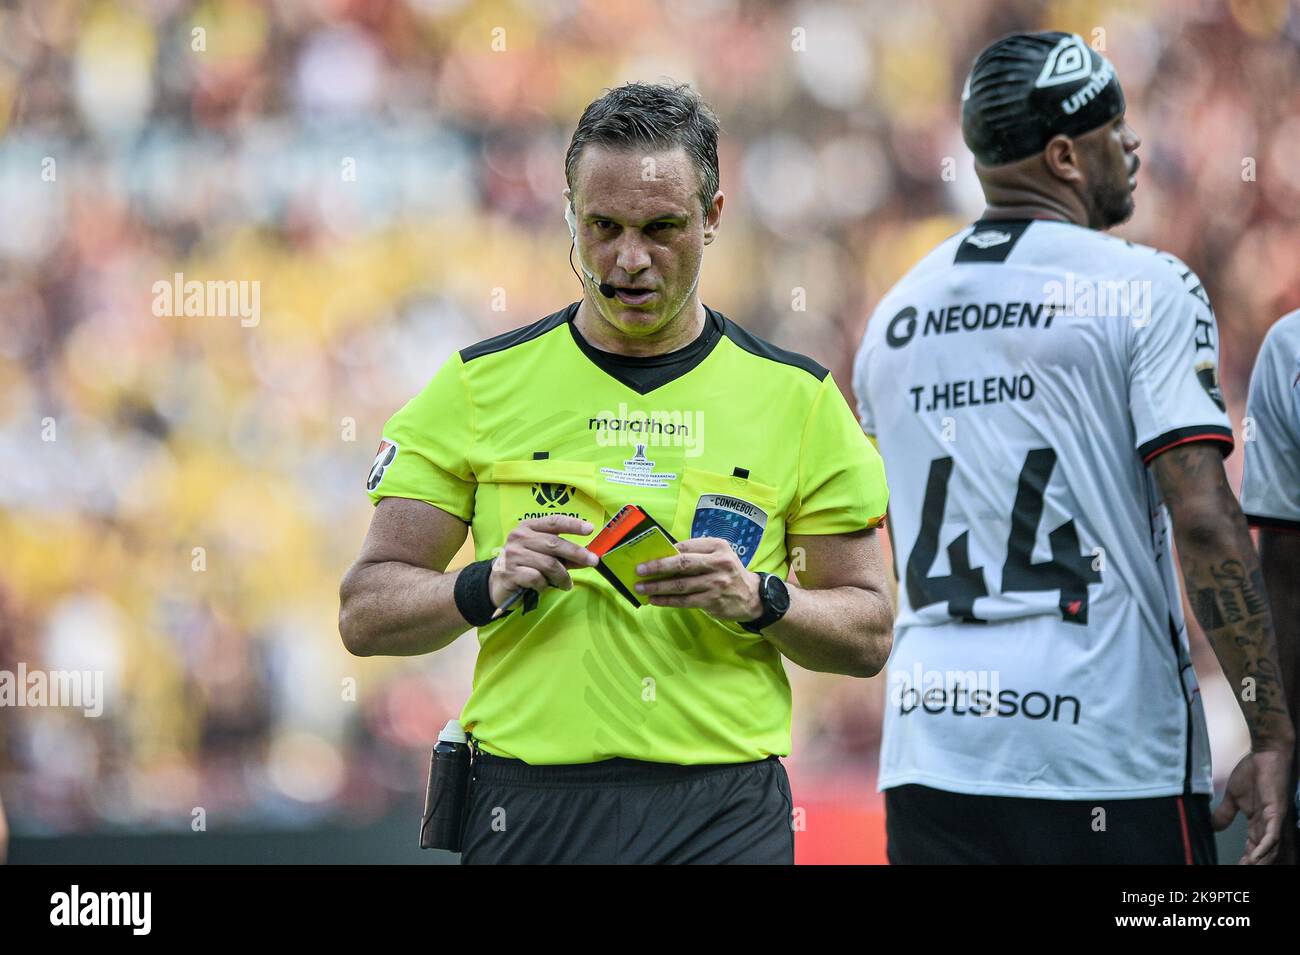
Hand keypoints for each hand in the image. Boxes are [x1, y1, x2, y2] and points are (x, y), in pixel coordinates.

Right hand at [489, 515, 598, 605]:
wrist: (497, 584)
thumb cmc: (525, 565)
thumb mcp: (543, 555)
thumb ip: (564, 555)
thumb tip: (588, 557)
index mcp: (528, 527)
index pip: (553, 522)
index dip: (573, 524)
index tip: (590, 528)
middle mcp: (519, 537)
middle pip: (554, 543)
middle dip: (577, 553)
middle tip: (593, 561)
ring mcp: (513, 554)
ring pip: (548, 563)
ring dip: (562, 576)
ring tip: (566, 584)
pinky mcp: (510, 572)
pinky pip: (537, 578)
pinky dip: (545, 584)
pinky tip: (543, 587)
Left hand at [633, 537, 762, 622]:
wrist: (752, 596)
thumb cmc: (728, 572)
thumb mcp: (719, 555)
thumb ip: (696, 553)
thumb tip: (663, 555)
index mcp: (718, 546)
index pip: (686, 546)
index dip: (665, 551)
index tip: (647, 554)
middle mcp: (718, 563)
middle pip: (682, 564)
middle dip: (657, 567)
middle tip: (639, 570)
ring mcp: (716, 583)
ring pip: (680, 585)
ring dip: (657, 586)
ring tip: (641, 587)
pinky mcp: (712, 601)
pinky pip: (684, 601)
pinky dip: (667, 600)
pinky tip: (654, 600)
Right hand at [1211, 747, 1293, 863]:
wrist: (1265, 753)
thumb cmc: (1252, 772)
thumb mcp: (1233, 796)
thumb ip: (1225, 813)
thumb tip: (1212, 827)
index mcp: (1258, 822)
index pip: (1254, 847)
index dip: (1246, 859)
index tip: (1235, 867)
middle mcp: (1269, 825)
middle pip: (1263, 852)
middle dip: (1253, 864)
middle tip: (1241, 872)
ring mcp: (1274, 819)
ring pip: (1270, 848)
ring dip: (1260, 861)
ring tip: (1247, 869)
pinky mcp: (1276, 811)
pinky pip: (1273, 835)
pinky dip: (1265, 848)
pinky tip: (1256, 857)